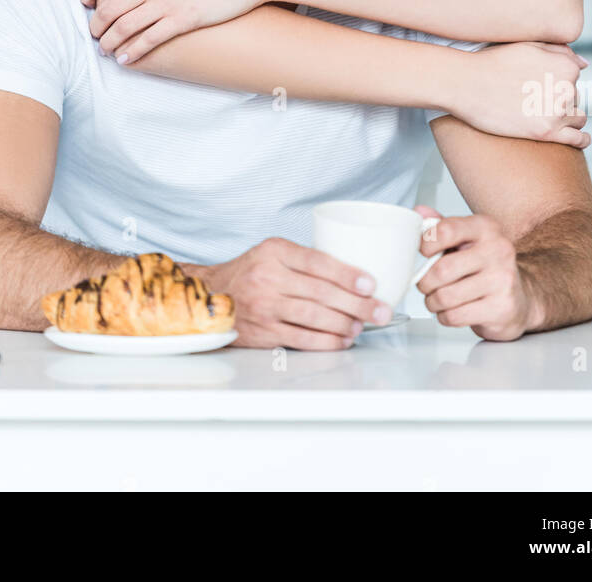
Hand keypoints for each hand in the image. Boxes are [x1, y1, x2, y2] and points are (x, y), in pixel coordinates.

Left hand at [78, 0, 269, 61]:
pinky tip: (126, 58)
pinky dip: (133, 52)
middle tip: (95, 32)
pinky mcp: (183, 21)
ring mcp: (167, 2)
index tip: (85, 2)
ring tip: (106, 49)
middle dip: (96, 25)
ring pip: (125, 28)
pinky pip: (149, 40)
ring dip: (109, 42)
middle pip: (109, 9)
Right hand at [196, 237, 393, 349]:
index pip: (318, 261)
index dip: (348, 274)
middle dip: (357, 304)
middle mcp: (268, 277)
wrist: (211, 295)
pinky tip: (342, 340)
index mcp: (274, 251)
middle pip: (322, 293)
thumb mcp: (273, 252)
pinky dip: (327, 342)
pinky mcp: (264, 332)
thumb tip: (352, 276)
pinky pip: (302, 339)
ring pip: (315, 317)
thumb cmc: (250, 272)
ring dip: (345, 324)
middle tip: (380, 311)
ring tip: (362, 326)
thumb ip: (305, 260)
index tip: (370, 284)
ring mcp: (265, 306)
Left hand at [413, 205, 534, 341]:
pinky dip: (445, 316)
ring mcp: (502, 280)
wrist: (520, 299)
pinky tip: (451, 311)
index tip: (424, 253)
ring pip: (446, 296)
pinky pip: (455, 316)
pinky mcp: (501, 308)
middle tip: (426, 284)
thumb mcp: (466, 240)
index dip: (425, 244)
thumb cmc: (486, 267)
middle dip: (425, 282)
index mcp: (485, 227)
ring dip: (433, 302)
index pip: (445, 230)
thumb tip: (419, 213)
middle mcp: (497, 250)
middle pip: (442, 269)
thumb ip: (442, 226)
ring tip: (437, 299)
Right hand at [444, 41, 589, 146]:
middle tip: (535, 99)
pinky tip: (578, 138)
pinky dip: (581, 139)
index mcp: (566, 66)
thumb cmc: (492, 62)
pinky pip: (578, 139)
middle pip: (575, 98)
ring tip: (547, 116)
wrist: (466, 84)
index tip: (542, 84)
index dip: (558, 80)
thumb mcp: (528, 46)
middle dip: (561, 99)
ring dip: (568, 118)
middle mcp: (567, 88)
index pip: (574, 76)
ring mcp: (557, 112)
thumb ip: (560, 52)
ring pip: (578, 118)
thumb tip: (585, 64)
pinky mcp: (546, 132)